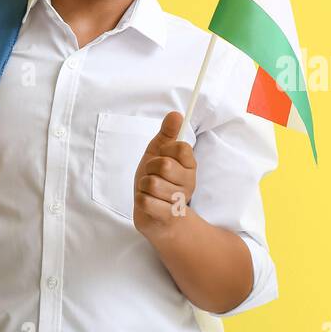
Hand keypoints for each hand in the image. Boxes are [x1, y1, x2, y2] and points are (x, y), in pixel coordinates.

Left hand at [132, 111, 196, 238]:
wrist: (156, 217)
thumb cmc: (158, 182)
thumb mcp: (159, 154)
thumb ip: (167, 134)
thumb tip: (175, 114)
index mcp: (190, 166)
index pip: (182, 147)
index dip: (166, 150)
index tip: (162, 156)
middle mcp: (189, 183)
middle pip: (163, 165)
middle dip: (149, 169)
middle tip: (153, 177)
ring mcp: (180, 200)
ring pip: (151, 183)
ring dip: (143, 187)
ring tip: (150, 192)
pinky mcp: (168, 216)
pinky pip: (145, 201)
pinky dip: (140, 200)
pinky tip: (149, 203)